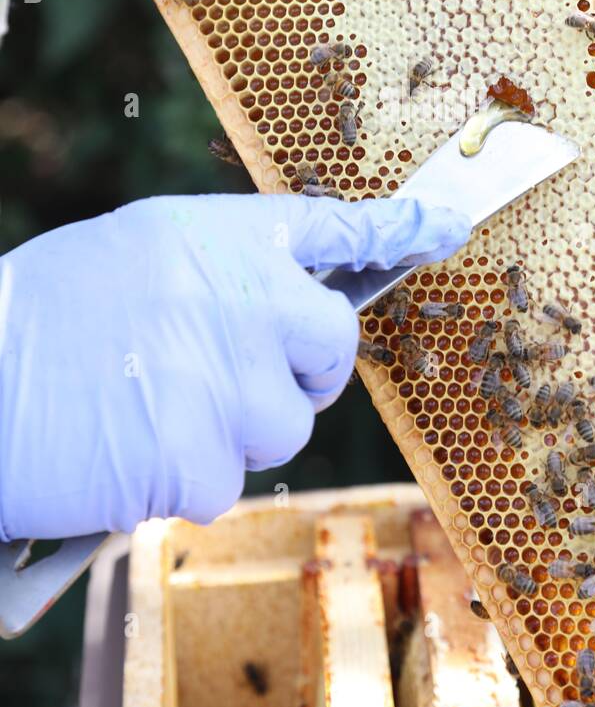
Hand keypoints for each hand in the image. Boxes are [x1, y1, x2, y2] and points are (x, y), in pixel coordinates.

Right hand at [0, 193, 468, 539]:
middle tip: (239, 376)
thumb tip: (280, 297)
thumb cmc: (41, 315)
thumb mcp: (136, 254)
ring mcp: (232, 382)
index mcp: (222, 238)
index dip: (392, 230)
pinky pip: (224, 479)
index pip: (331, 228)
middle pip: (333, 344)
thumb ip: (218, 269)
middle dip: (302, 369)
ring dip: (231, 429)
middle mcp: (244, 300)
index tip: (441, 227)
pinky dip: (180, 477)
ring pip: (283, 424)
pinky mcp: (205, 461)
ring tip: (149, 408)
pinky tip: (126, 448)